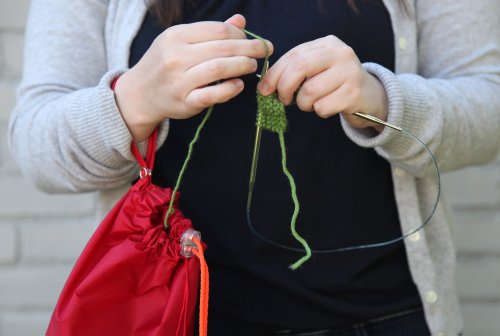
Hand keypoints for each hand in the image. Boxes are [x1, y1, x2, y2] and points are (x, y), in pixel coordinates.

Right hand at [115, 14, 272, 141]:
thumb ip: (210, 32)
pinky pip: (212, 94)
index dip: (239, 33)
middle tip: (264, 49)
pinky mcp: (184, 102)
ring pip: (219, 68)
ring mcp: (179, 81)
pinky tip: (238, 85)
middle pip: (222, 48)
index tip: (251, 38)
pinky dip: (229, 89)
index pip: (216, 30)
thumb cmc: (164, 64)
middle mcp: (175, 57)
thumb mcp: (180, 42)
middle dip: (249, 47)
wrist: (139, 95)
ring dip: (242, 65)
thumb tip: (240, 21)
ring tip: (252, 65)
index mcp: (175, 36)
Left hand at [257, 35, 386, 130]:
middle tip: (283, 100)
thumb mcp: (317, 70)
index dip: (274, 74)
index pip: (294, 55)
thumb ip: (294, 72)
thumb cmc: (335, 84)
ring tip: (310, 103)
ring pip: (309, 92)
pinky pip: (322, 107)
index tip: (264, 90)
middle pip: (300, 68)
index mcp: (327, 44)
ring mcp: (349, 72)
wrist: (370, 96)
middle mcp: (340, 53)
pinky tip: (327, 107)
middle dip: (284, 87)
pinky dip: (318, 112)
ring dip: (303, 104)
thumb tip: (264, 88)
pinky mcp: (354, 94)